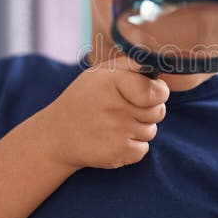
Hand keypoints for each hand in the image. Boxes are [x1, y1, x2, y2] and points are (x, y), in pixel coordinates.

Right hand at [43, 56, 168, 170]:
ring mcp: (117, 132)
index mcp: (113, 82)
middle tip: (127, 109)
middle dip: (149, 110)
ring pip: (151, 131)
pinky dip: (134, 146)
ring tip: (116, 124)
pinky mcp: (117, 154)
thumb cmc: (85, 98)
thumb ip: (129, 65)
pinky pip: (143, 149)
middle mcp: (115, 107)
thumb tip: (156, 64)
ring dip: (139, 128)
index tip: (152, 93)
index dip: (159, 92)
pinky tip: (115, 139)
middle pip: (158, 112)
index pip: (157, 92)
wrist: (57, 135)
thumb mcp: (100, 73)